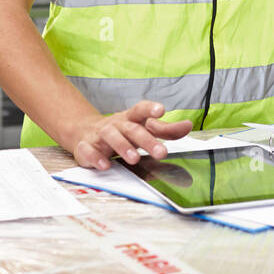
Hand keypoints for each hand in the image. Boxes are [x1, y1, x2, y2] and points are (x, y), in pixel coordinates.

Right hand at [69, 100, 193, 169]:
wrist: (86, 131)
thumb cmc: (122, 130)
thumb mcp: (144, 128)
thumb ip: (166, 130)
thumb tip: (187, 126)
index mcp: (131, 118)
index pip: (140, 109)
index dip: (150, 108)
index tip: (161, 110)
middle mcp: (116, 124)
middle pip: (131, 129)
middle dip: (146, 140)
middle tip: (162, 152)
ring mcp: (100, 135)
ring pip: (110, 136)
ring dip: (123, 147)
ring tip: (135, 158)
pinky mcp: (86, 147)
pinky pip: (89, 150)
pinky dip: (96, 157)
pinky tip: (105, 165)